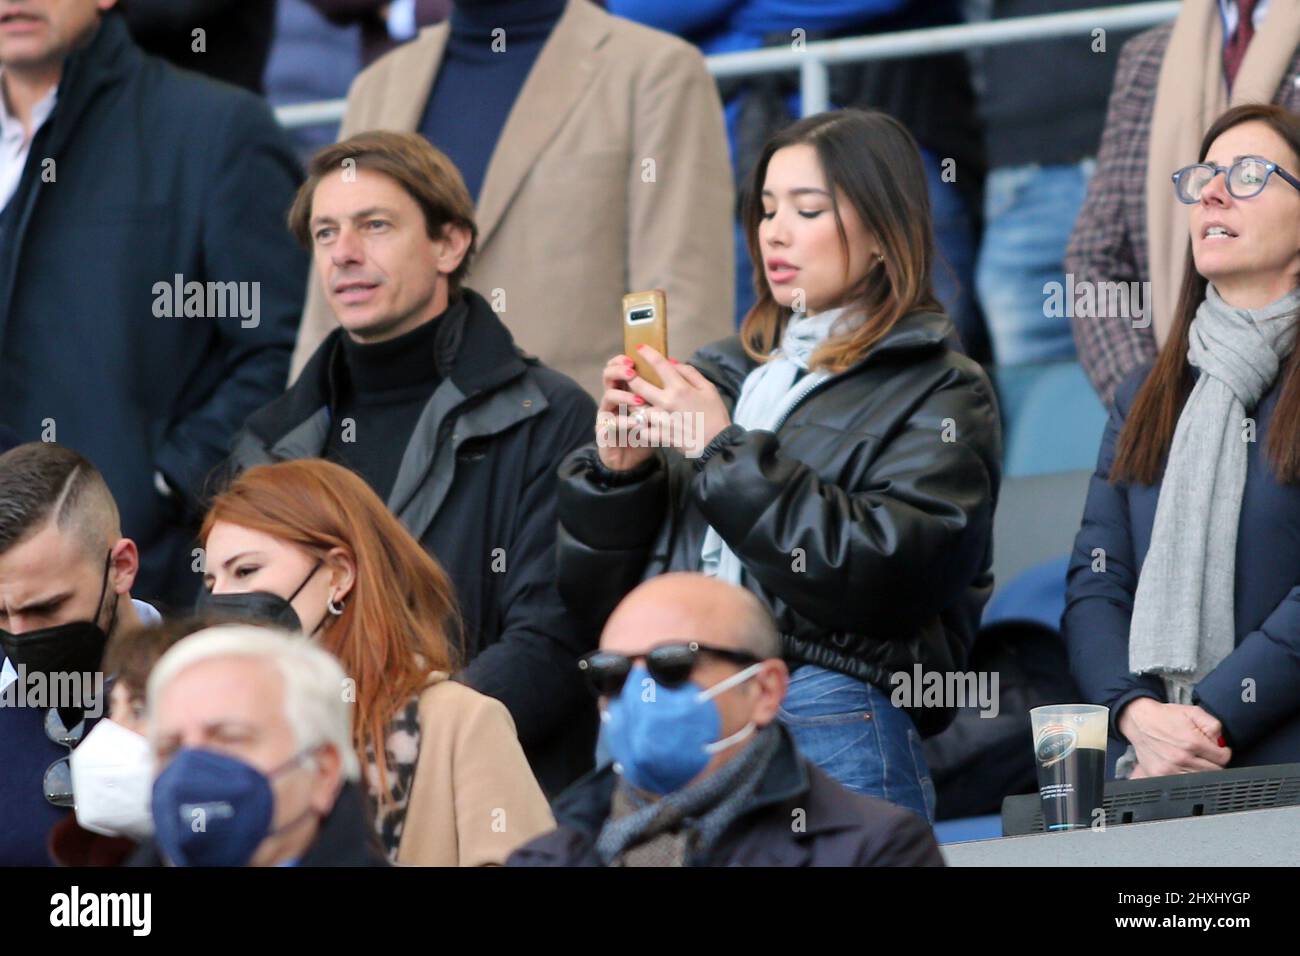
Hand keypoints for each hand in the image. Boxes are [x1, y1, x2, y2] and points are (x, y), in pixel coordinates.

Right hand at [595, 354, 655, 472]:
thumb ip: (661, 395)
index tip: (636, 355)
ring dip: (623, 395)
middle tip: (632, 371)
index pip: (619, 367)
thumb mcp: (655, 413)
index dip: (623, 359)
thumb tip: (675, 374)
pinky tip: (636, 423)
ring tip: (639, 399)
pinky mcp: (603, 431)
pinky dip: (624, 422)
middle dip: (619, 371)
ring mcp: (606, 414)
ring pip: (608, 396)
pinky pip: (610, 423)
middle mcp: (612, 398)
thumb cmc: (644, 433)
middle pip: (608, 376)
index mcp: (624, 389)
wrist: (632, 462)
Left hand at [624, 345, 731, 457]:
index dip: (647, 354)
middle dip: (630, 379)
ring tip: (633, 401)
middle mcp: (667, 402)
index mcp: (680, 388)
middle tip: (628, 376)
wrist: (718, 443)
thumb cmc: (715, 414)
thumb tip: (671, 361)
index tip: (640, 348)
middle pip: (639, 386)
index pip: (659, 365)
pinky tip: (641, 423)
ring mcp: (662, 420)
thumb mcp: (709, 388)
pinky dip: (639, 426)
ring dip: (633, 404)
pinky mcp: (660, 436)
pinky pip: (641, 430)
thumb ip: (690, 373)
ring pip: (636, 409)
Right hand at [1118, 698, 1230, 776]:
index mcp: (1192, 742)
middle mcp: (1182, 757)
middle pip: (1214, 771)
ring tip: (1194, 759)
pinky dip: (1186, 776)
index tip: (1218, 750)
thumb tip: (1222, 742)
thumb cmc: (1166, 717)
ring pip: (1200, 779)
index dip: (1223, 752)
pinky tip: (1183, 766)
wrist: (1139, 721)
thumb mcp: (1193, 712)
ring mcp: (1170, 768)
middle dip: (1214, 762)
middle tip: (1206, 754)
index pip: (1223, 758)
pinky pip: (1183, 783)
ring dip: (1201, 770)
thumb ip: (1213, 725)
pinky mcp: (1160, 774)